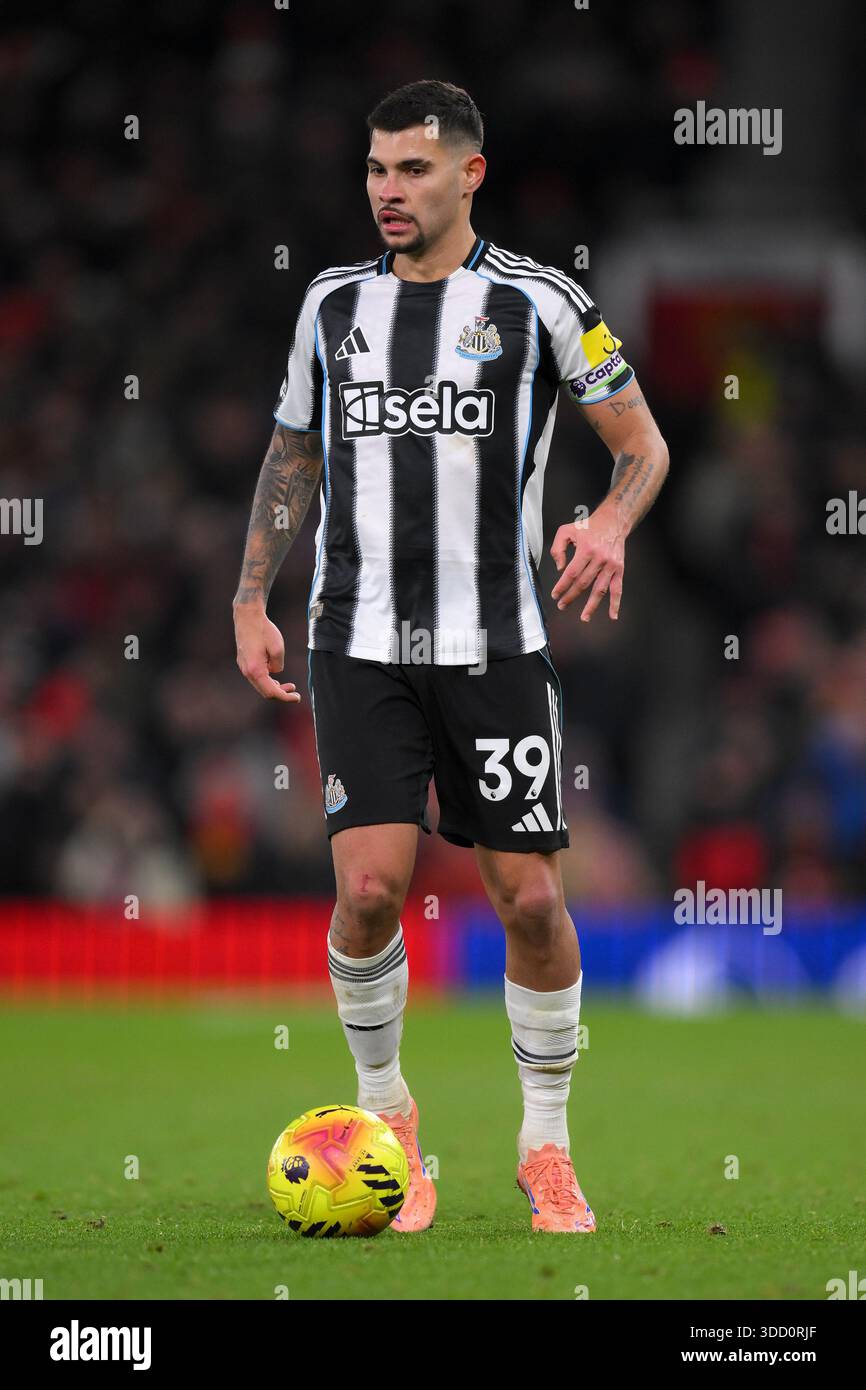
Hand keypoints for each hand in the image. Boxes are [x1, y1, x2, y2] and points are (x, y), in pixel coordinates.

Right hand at [233, 600, 300, 701]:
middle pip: (265, 692)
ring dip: (274, 688)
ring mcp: (243, 667)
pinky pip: (256, 676)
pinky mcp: (244, 662)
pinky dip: (267, 680)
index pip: (272, 692)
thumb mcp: (278, 648)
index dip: (285, 698)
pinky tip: (275, 676)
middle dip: (281, 694)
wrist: (247, 616)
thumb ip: (278, 665)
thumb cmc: (263, 630)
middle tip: (295, 693)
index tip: (297, 697)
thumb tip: (275, 671)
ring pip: (260, 685)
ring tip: (289, 686)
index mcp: (255, 670)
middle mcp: (247, 671)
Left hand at [549, 505, 624, 621]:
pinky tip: (612, 615)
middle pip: (584, 583)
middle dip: (571, 596)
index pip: (572, 573)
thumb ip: (558, 548)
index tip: (555, 594)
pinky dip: (615, 603)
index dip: (562, 586)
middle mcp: (599, 558)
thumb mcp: (566, 530)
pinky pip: (617, 589)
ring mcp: (611, 565)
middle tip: (562, 605)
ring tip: (584, 617)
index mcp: (586, 549)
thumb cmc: (588, 527)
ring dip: (591, 605)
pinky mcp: (619, 569)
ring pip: (600, 589)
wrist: (613, 521)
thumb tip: (560, 568)